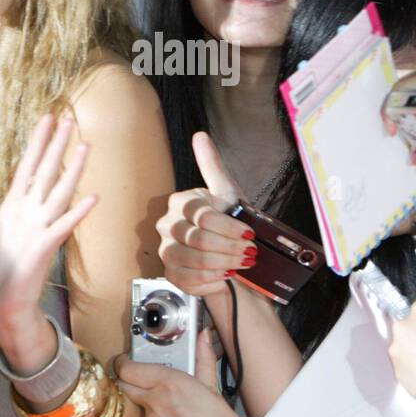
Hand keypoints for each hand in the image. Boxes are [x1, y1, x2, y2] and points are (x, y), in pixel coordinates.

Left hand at [0, 114, 96, 369]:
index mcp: (14, 207)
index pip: (28, 167)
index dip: (37, 143)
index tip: (47, 120)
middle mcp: (31, 213)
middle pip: (46, 173)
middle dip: (57, 147)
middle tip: (70, 120)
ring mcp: (40, 229)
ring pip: (59, 193)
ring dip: (73, 171)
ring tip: (85, 147)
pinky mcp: (45, 248)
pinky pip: (62, 227)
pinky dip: (76, 213)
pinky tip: (90, 198)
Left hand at [114, 329, 272, 416]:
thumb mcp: (214, 390)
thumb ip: (203, 360)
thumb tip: (204, 338)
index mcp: (169, 383)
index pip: (128, 367)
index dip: (125, 361)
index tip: (130, 358)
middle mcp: (154, 402)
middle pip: (124, 384)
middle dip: (128, 377)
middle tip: (141, 373)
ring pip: (137, 404)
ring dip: (145, 399)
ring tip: (169, 400)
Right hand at [154, 132, 254, 296]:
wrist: (231, 257)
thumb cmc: (230, 224)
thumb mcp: (226, 193)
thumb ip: (212, 165)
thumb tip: (200, 136)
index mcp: (180, 203)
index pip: (201, 215)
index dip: (228, 227)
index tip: (249, 234)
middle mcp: (168, 226)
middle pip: (199, 239)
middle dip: (230, 247)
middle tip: (249, 252)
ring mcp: (167, 251)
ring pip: (196, 261)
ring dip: (225, 263)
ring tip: (240, 262)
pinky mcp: (171, 274)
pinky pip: (191, 280)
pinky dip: (214, 279)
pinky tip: (226, 274)